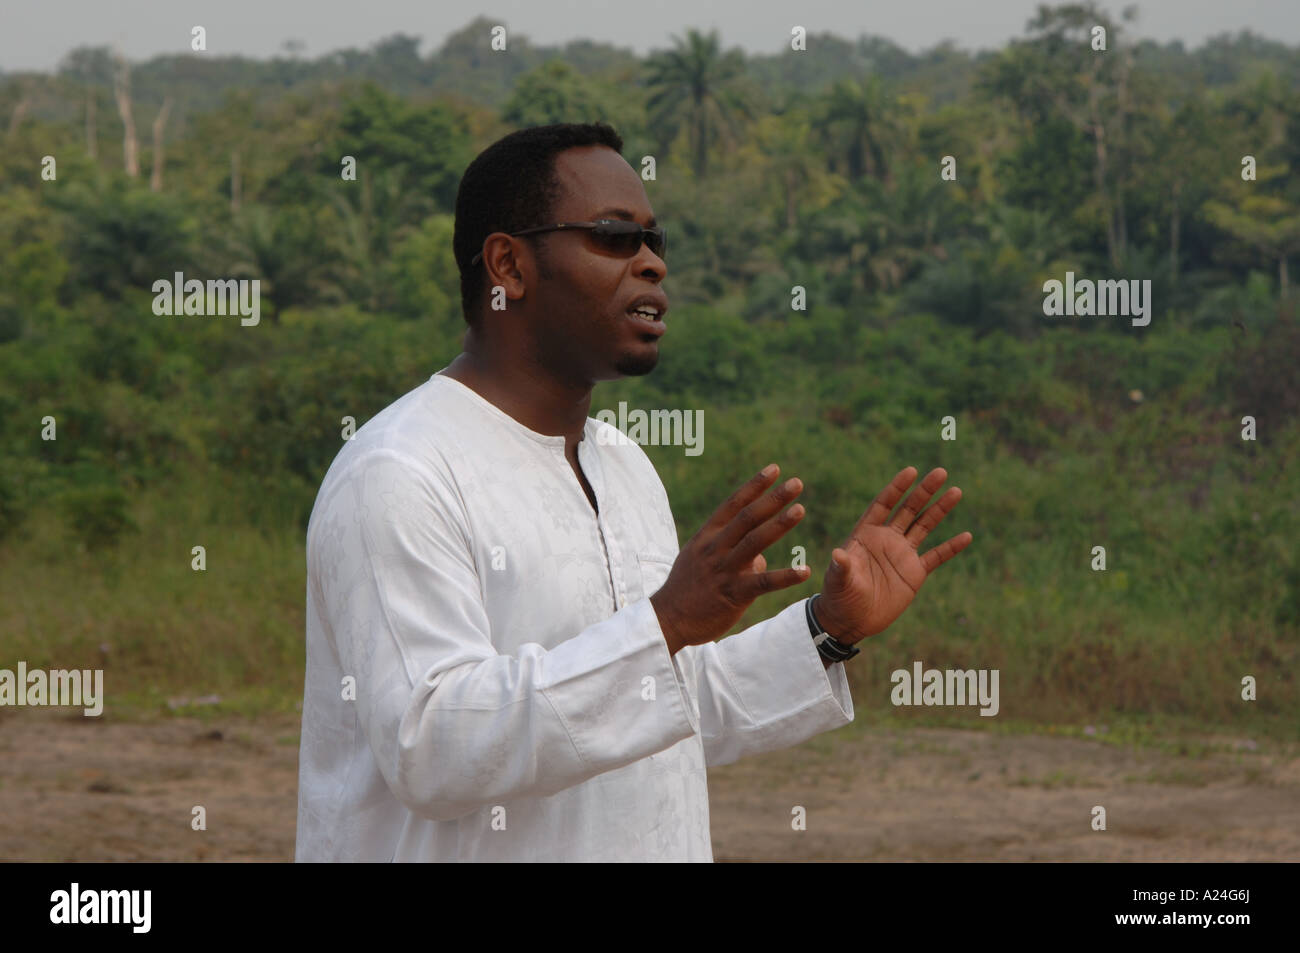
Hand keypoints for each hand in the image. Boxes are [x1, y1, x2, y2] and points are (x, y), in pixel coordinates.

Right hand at [650, 464, 810, 652]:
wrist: (668, 619)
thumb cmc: (685, 589)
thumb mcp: (700, 561)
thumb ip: (730, 553)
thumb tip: (761, 559)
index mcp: (707, 536)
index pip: (733, 504)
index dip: (754, 486)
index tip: (774, 469)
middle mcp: (715, 548)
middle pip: (747, 517)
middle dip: (773, 498)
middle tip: (796, 483)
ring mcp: (724, 570)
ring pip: (755, 542)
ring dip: (780, 524)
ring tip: (800, 509)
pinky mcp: (733, 594)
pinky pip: (763, 583)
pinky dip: (785, 577)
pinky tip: (805, 571)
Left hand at [813, 467, 971, 644]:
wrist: (850, 620)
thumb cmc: (839, 596)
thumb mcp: (839, 580)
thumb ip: (842, 566)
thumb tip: (838, 554)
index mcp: (866, 534)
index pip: (883, 504)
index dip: (896, 488)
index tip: (911, 471)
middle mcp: (886, 539)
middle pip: (908, 509)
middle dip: (923, 491)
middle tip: (940, 472)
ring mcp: (902, 554)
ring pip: (924, 526)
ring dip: (940, 509)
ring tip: (956, 491)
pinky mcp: (914, 573)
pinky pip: (936, 557)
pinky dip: (951, 547)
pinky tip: (967, 536)